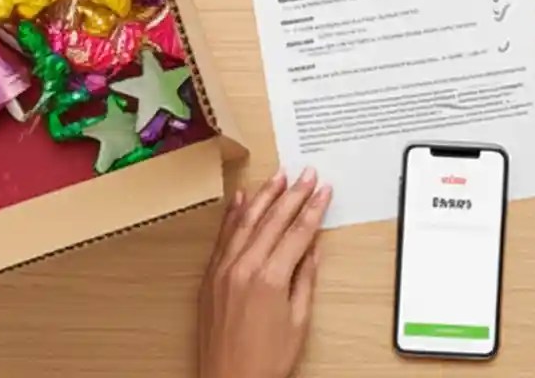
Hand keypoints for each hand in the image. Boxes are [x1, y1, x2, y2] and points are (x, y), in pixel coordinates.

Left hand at [198, 168, 332, 377]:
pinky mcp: (209, 276)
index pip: (298, 232)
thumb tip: (312, 249)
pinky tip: (241, 198)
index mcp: (271, 279)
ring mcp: (223, 270)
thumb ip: (305, 279)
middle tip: (308, 174)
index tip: (324, 191)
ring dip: (264, 196)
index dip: (314, 209)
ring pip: (246, 221)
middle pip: (274, 220)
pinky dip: (233, 215)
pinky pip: (222, 236)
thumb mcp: (299, 322)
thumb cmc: (266, 361)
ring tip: (279, 176)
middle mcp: (244, 268)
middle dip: (294, 194)